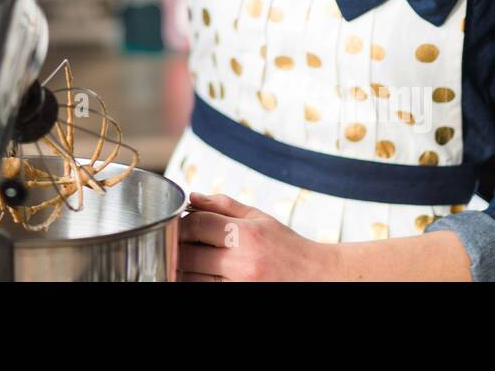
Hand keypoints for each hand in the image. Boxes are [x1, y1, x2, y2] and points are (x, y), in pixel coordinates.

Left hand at [176, 191, 338, 280]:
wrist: (318, 278)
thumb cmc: (287, 247)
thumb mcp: (260, 218)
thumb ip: (225, 206)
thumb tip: (193, 197)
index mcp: (246, 235)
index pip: (197, 224)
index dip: (180, 222)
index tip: (178, 222)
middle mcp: (241, 262)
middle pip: (188, 252)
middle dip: (177, 244)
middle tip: (175, 240)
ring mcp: (238, 286)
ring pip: (189, 278)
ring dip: (180, 267)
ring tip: (184, 258)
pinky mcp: (235, 298)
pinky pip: (202, 290)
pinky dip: (193, 281)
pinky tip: (196, 273)